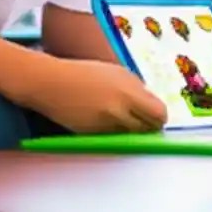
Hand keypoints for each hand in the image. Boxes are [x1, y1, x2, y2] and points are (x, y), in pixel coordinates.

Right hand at [29, 58, 167, 133]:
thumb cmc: (85, 74)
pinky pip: (112, 138)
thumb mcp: (117, 73)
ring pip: (130, 136)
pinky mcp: (92, 134)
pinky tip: (105, 121)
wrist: (51, 83)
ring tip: (121, 119)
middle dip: (149, 128)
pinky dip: (113, 133)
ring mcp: (105, 123)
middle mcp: (119, 109)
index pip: (158, 113)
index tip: (157, 118)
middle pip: (147, 129)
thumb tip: (151, 104)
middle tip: (146, 124)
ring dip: (130, 132)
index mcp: (128, 90)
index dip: (160, 118)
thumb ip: (136, 88)